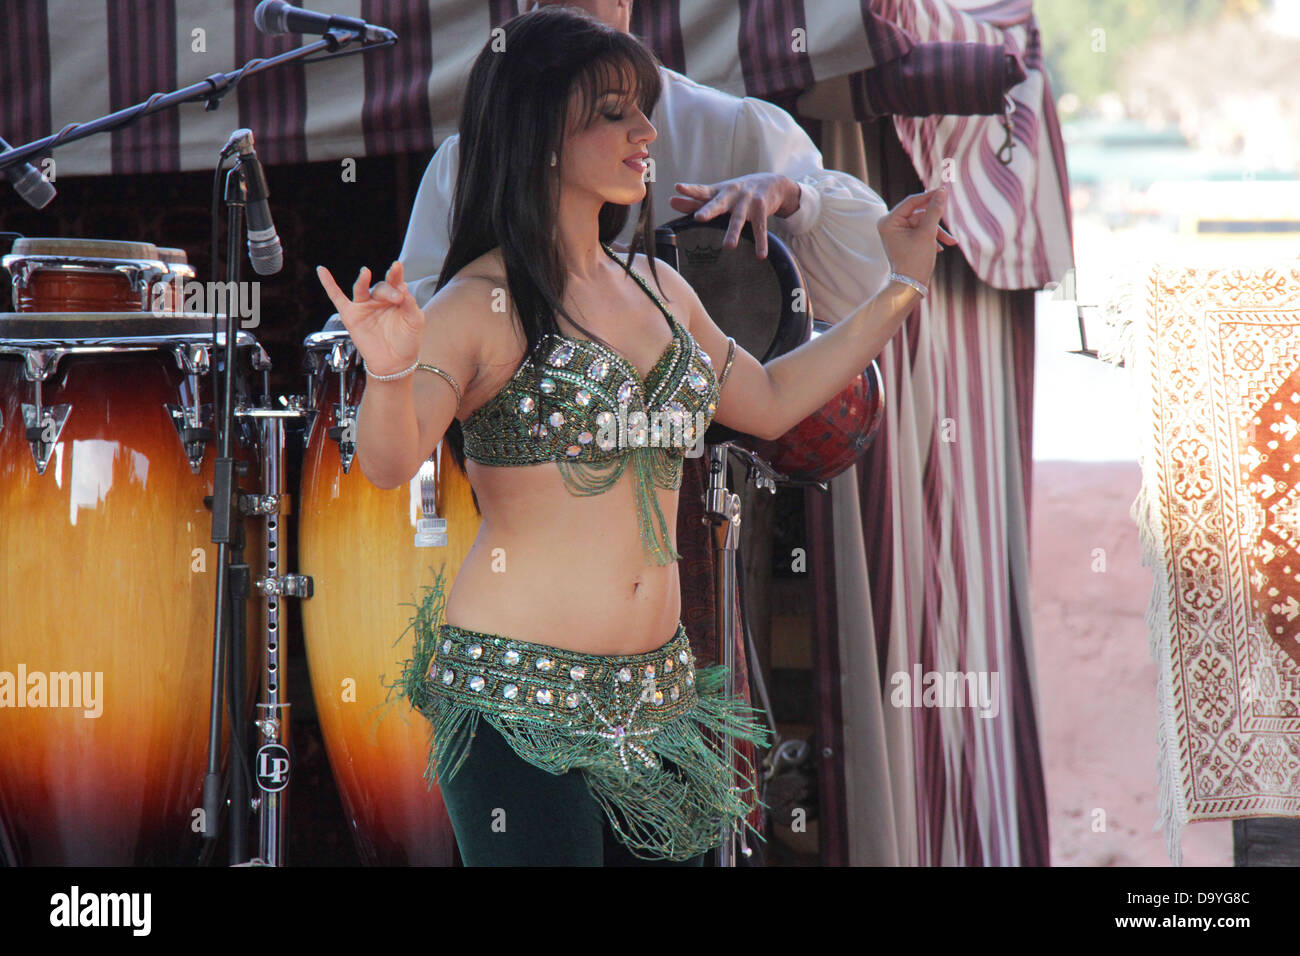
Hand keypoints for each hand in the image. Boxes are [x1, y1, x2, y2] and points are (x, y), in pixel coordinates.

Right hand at [316, 261, 424, 376]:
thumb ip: (410, 303)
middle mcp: (379, 299)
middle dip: (389, 290)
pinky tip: (322, 271)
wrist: (395, 362)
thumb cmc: (407, 340)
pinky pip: (336, 297)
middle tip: (397, 297)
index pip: (395, 281)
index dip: (396, 273)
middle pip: (381, 287)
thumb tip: (403, 287)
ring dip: (363, 280)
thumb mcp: (415, 321)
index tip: (397, 267)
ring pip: (361, 289)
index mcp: (396, 297)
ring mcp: (364, 306)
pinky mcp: (351, 315)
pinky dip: (328, 284)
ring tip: (365, 272)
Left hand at [669, 173, 798, 259]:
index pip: (702, 191)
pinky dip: (761, 242)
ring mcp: (747, 201)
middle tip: (699, 217)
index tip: (678, 188)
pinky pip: (760, 228)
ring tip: (728, 246)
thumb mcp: (718, 195)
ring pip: (739, 218)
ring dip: (734, 232)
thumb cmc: (737, 192)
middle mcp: (732, 194)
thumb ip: (695, 201)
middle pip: (719, 203)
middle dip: (709, 210)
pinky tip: (760, 256)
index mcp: (718, 191)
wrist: (771, 183)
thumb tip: (671, 202)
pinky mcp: (761, 209)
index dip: (690, 190)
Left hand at [876, 186, 957, 285]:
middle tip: (950, 223)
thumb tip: (942, 191)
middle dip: (935, 222)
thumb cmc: (915, 261)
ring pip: (922, 223)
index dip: (929, 196)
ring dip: (936, 232)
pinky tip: (940, 248)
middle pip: (918, 213)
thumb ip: (934, 211)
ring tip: (950, 242)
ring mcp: (896, 232)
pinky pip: (920, 231)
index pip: (912, 201)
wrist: (910, 286)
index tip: (945, 190)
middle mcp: (889, 224)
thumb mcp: (928, 233)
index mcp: (889, 221)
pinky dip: (932, 237)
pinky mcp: (904, 240)